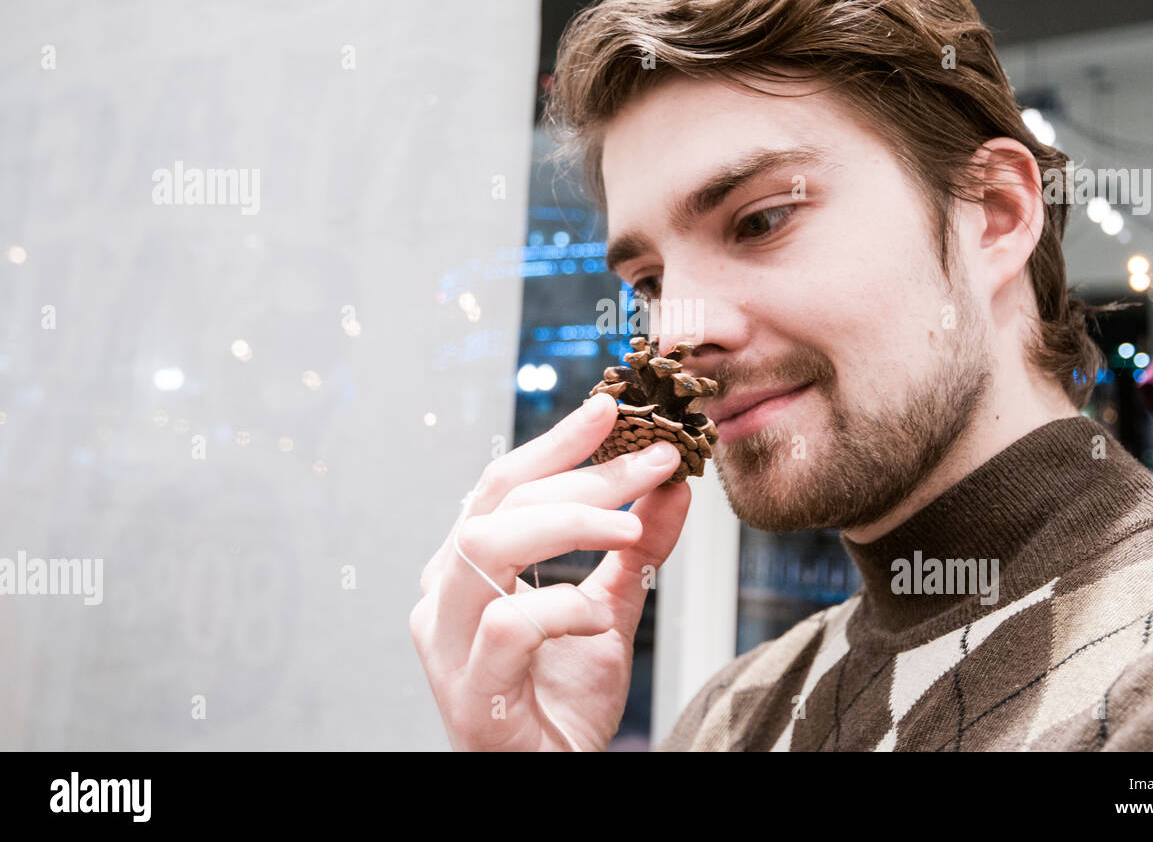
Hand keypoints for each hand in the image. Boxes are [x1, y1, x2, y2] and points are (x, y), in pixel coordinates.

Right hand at [409, 393, 691, 749]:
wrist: (550, 779)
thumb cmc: (563, 702)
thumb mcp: (611, 612)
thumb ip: (635, 552)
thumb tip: (672, 488)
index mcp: (468, 567)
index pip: (504, 484)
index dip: (555, 443)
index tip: (611, 408)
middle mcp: (444, 594)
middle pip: (499, 502)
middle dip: (581, 474)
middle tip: (652, 462)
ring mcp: (447, 642)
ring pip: (485, 545)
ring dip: (568, 524)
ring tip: (629, 527)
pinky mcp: (468, 690)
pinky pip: (507, 624)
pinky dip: (561, 607)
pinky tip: (597, 618)